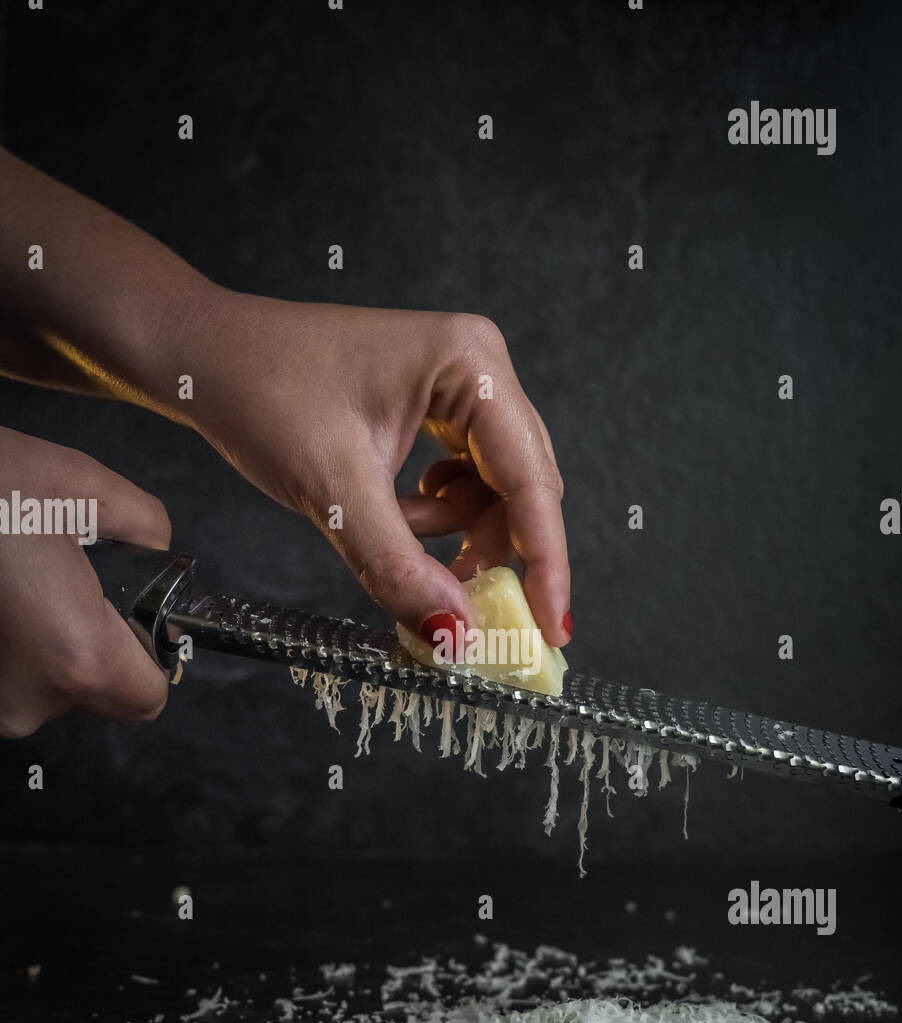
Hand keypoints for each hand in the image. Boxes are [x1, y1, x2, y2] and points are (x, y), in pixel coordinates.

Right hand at [0, 426, 171, 736]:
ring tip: (12, 584)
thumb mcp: (81, 483)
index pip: (148, 697)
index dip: (145, 656)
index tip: (122, 612)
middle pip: (90, 691)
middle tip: (55, 578)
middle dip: (87, 641)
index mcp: (79, 657)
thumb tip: (154, 551)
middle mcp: (29, 704)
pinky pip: (3, 678)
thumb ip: (145, 525)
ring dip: (38, 643)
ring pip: (40, 686)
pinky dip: (3, 647)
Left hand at [180, 294, 570, 644]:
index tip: (552, 630)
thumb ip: (400, 569)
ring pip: (490, 495)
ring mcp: (459, 386)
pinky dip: (430, 516)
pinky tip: (389, 509)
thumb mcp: (334, 491)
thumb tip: (455, 636)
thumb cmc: (259, 392)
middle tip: (465, 613)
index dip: (545, 563)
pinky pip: (461, 485)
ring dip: (448, 534)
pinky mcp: (435, 408)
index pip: (532, 482)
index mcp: (471, 363)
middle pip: (522, 490)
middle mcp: (479, 367)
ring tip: (388, 525)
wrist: (201, 357)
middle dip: (492, 552)